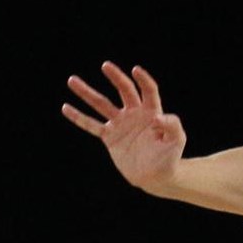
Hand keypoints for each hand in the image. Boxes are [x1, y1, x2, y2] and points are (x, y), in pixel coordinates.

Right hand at [62, 61, 186, 191]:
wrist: (156, 176)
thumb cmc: (170, 156)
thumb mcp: (177, 140)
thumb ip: (173, 126)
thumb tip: (158, 118)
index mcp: (152, 111)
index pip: (148, 91)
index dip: (143, 80)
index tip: (135, 70)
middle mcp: (135, 114)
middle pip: (123, 91)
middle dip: (115, 77)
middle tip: (105, 65)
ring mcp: (120, 124)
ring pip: (101, 104)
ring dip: (87, 93)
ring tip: (72, 80)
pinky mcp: (110, 137)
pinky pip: (91, 125)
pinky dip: (78, 117)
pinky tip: (66, 107)